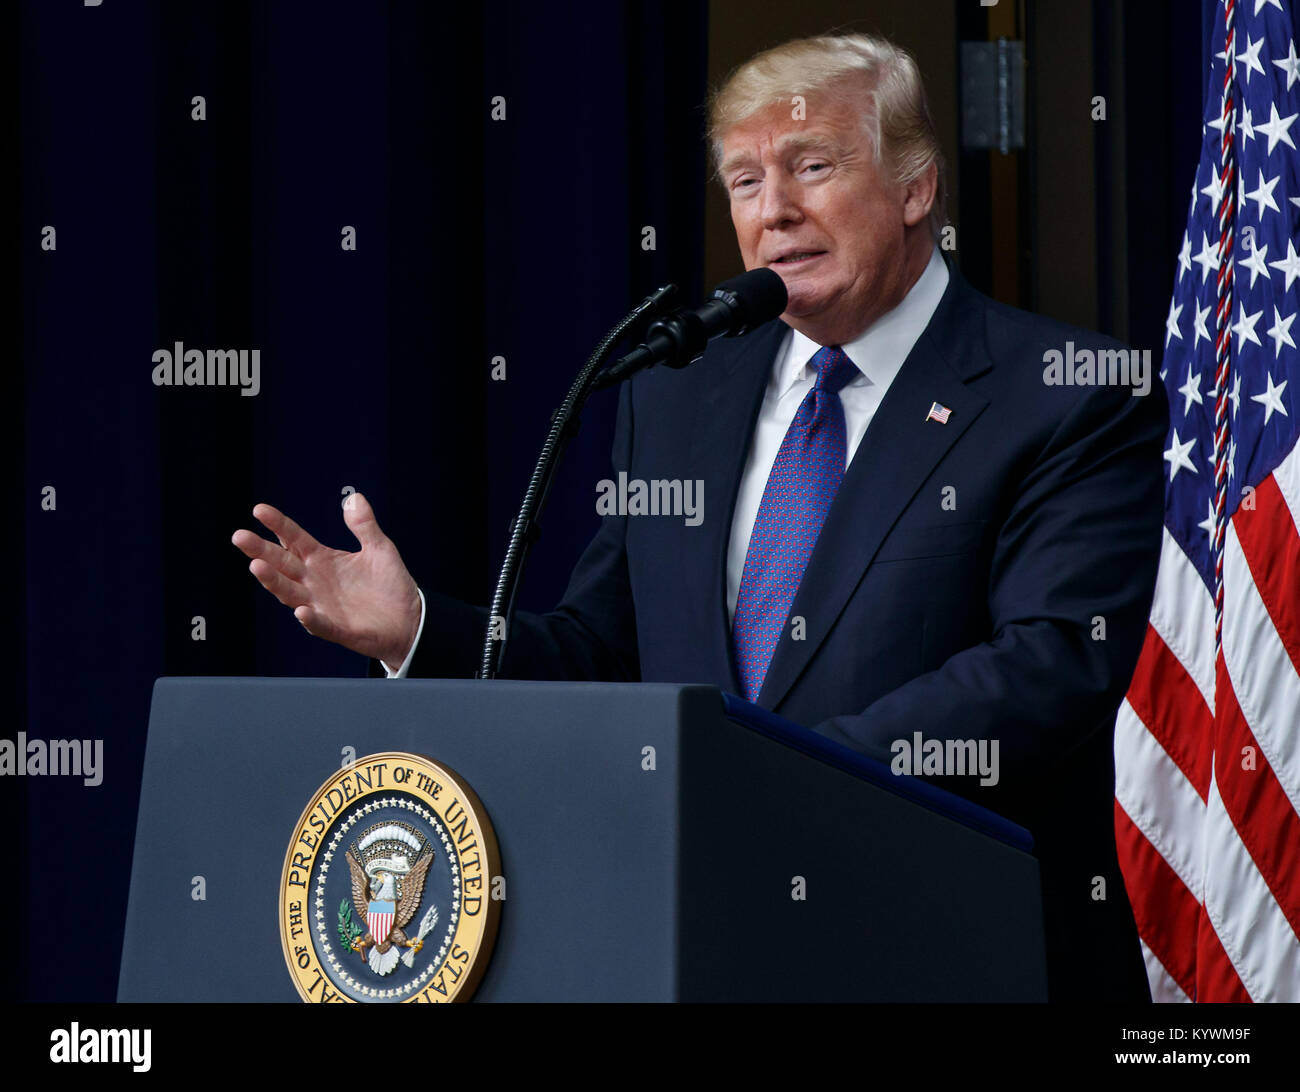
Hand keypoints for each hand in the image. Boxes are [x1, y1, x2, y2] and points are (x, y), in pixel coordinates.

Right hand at [231, 493, 420, 666]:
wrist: (410, 620)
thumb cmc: (390, 584)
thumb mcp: (380, 549)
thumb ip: (364, 525)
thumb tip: (354, 497)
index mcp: (323, 560)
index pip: (294, 539)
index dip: (278, 524)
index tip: (259, 509)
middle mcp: (315, 582)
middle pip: (282, 563)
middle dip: (261, 551)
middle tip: (240, 536)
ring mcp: (322, 606)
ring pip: (290, 593)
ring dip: (274, 581)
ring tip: (257, 566)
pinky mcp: (337, 629)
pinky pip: (320, 624)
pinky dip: (310, 618)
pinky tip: (302, 610)